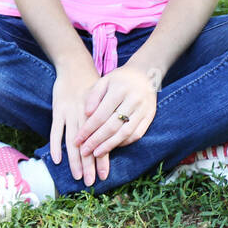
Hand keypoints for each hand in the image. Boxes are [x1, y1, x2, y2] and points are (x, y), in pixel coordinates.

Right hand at [50, 60, 103, 185]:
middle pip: (88, 145)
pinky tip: (57, 160)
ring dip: (74, 160)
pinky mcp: (58, 110)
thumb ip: (109, 119)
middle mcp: (85, 116)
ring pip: (72, 141)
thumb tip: (116, 142)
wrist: (75, 67)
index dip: (102, 159)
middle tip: (91, 182)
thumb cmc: (93, 87)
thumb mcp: (106, 100)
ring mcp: (70, 113)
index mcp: (99, 115)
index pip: (102, 141)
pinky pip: (56, 131)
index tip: (104, 176)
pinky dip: (56, 145)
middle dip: (90, 165)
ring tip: (78, 176)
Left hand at [74, 63, 159, 177]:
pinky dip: (124, 143)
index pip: (100, 115)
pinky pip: (137, 134)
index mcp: (119, 89)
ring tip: (96, 153)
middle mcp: (133, 100)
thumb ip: (93, 96)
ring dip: (109, 146)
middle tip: (84, 152)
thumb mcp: (104, 81)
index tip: (77, 140)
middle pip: (112, 126)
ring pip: (125, 133)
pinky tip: (113, 147)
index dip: (88, 129)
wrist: (146, 73)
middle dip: (96, 141)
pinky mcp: (150, 116)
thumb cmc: (120, 79)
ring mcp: (143, 109)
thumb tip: (86, 114)